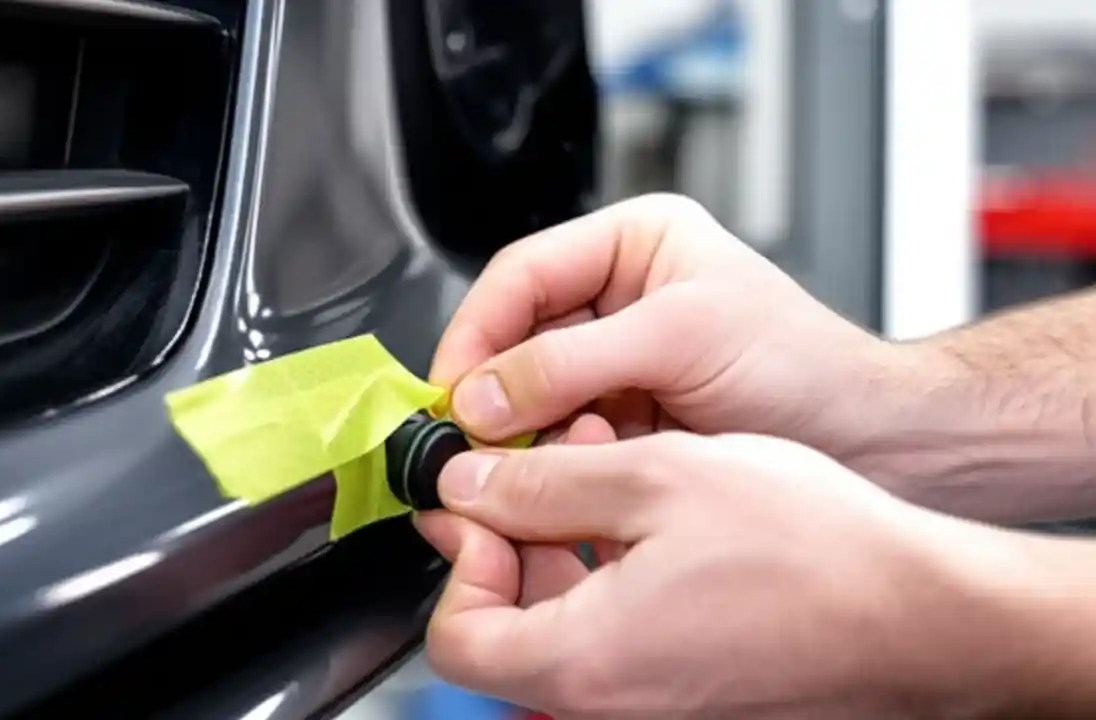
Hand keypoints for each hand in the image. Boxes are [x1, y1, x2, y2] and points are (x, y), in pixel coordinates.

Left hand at [415, 428, 1089, 718]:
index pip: (456, 638)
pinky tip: (646, 503)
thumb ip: (543, 484)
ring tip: (604, 459)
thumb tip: (469, 484)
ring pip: (563, 623)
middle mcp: (609, 703)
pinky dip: (611, 567)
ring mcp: (651, 702)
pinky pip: (617, 632)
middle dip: (513, 533)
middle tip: (542, 460)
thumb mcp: (659, 479)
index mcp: (585, 663)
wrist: (924, 616)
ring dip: (564, 538)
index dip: (459, 561)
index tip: (487, 500)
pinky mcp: (687, 689)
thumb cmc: (815, 555)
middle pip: (507, 626)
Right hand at [431, 194, 933, 467]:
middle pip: (517, 338)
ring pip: (532, 396)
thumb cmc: (805, 367)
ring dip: (527, 433)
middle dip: (494, 391)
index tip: (448, 388)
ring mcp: (619, 364)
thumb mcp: (678, 339)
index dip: (475, 331)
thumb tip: (478, 395)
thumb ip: (568, 363)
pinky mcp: (626, 422)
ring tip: (536, 461)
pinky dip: (556, 461)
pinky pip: (563, 437)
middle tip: (468, 439)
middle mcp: (617, 299)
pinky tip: (574, 474)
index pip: (520, 276)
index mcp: (632, 243)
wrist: (872, 444)